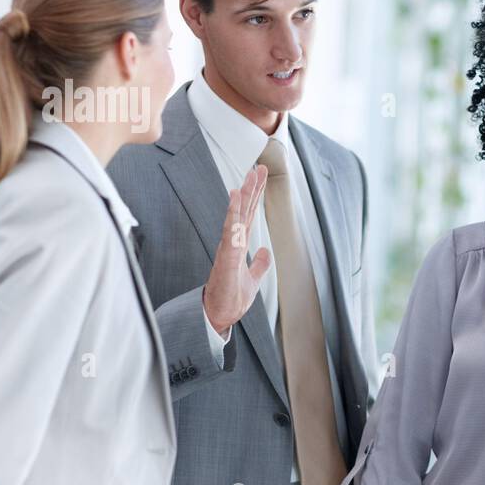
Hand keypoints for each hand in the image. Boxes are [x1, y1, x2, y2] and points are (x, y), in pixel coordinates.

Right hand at [202, 165, 270, 334]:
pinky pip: (230, 236)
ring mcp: (227, 251)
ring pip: (235, 219)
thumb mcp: (253, 280)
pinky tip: (236, 203)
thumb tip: (266, 251)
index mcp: (238, 246)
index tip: (260, 176)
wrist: (218, 317)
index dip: (254, 195)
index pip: (247, 215)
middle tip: (258, 167)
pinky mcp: (226, 262)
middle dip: (250, 189)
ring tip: (247, 179)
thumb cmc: (231, 299)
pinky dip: (233, 218)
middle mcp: (232, 244)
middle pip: (242, 212)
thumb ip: (260, 265)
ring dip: (242, 199)